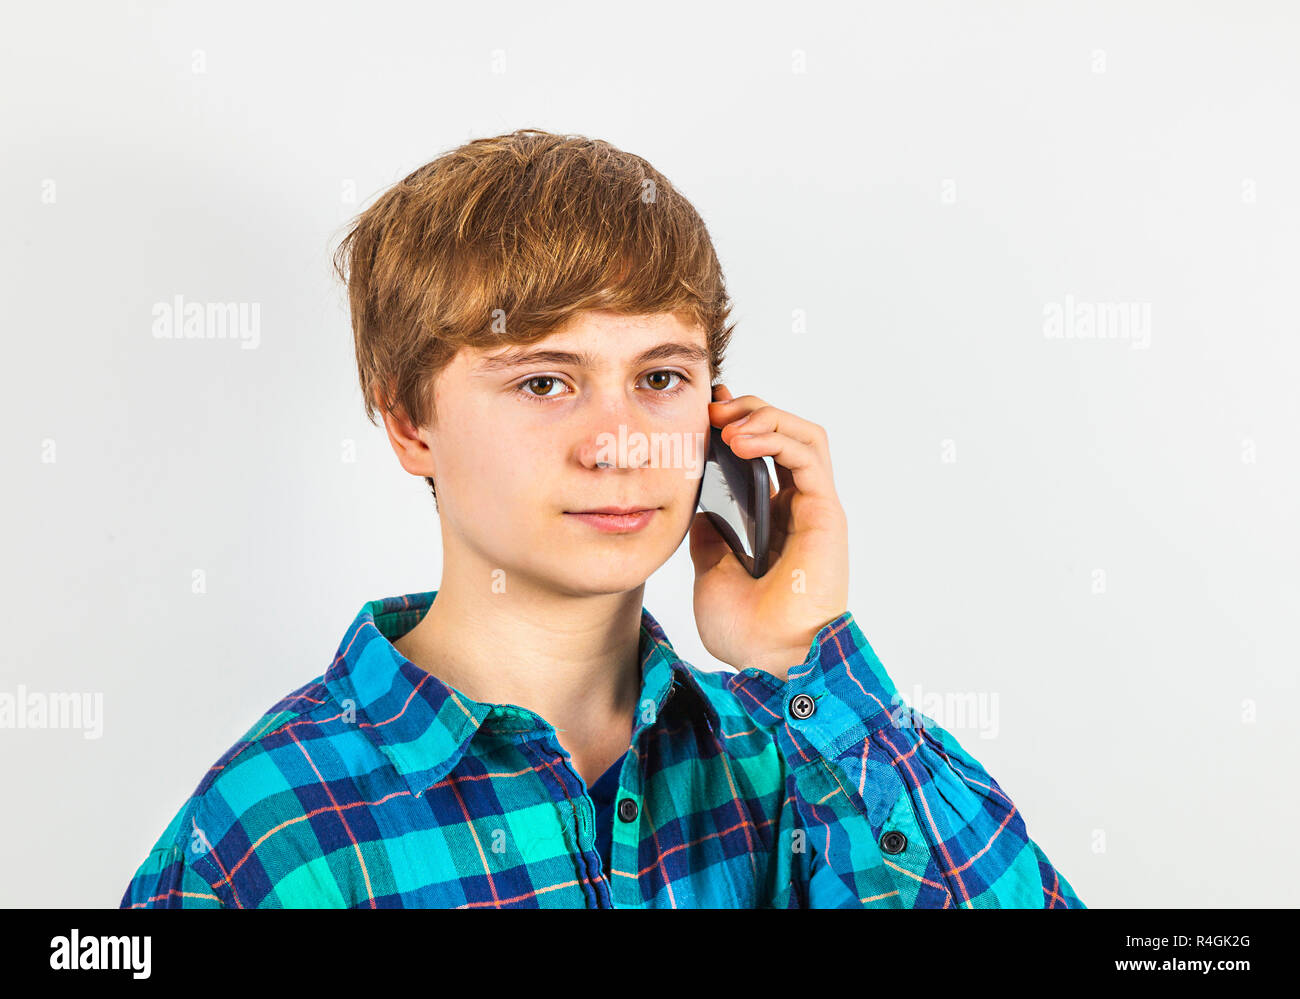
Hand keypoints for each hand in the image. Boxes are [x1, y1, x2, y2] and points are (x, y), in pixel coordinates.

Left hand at [687, 383, 849, 679]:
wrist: (770, 661)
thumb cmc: (746, 630)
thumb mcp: (710, 570)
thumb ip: (709, 535)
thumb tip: (696, 506)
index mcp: (772, 521)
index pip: (762, 455)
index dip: (736, 426)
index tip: (702, 415)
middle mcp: (797, 508)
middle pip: (784, 434)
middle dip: (747, 411)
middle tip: (711, 409)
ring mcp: (814, 508)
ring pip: (802, 434)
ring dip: (764, 415)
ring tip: (726, 421)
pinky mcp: (825, 512)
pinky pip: (808, 455)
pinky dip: (776, 436)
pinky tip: (741, 441)